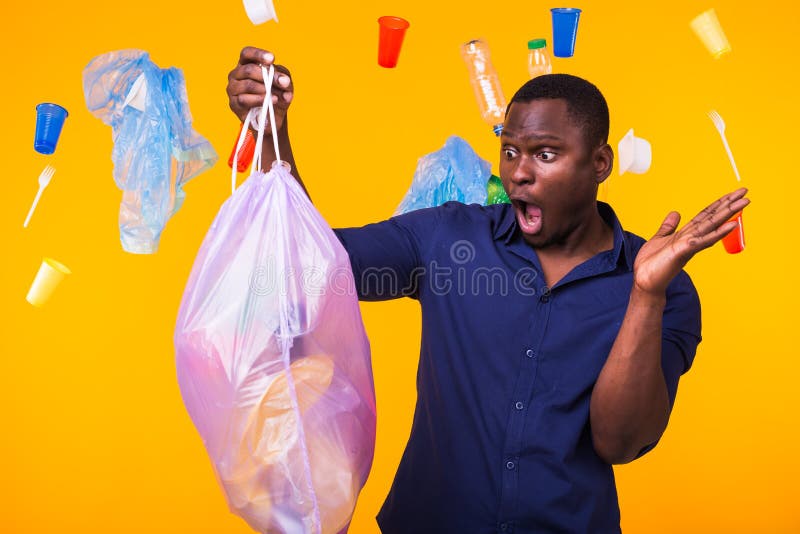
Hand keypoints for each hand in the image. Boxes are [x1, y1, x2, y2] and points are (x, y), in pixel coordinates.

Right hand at [227, 46, 293, 129]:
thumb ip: (284, 78)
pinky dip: (260, 100)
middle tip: (284, 82)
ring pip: (248, 85)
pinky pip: (245, 100)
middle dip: (269, 76)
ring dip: (266, 89)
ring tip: (278, 95)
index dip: (258, 54)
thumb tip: (284, 81)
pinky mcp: (233, 104)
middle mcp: (236, 74)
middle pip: (249, 70)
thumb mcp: (284, 84)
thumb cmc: (276, 94)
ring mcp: (232, 89)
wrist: (273, 118)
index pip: (247, 53)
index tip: (272, 59)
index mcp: (246, 64)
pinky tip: (272, 100)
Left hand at [633, 188, 749, 295]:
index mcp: (686, 234)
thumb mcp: (660, 239)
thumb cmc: (652, 263)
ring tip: (744, 202)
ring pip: (712, 226)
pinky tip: (730, 225)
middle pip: (713, 217)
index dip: (719, 203)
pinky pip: (703, 240)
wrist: (645, 281)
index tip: (732, 194)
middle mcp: (691, 238)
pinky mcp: (683, 251)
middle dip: (729, 204)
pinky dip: (717, 233)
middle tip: (745, 191)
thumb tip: (675, 213)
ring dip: (728, 214)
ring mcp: (689, 244)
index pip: (706, 215)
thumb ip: (668, 227)